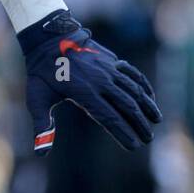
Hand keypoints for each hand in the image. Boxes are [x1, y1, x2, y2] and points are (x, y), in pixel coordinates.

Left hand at [18, 9, 161, 153]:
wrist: (49, 39)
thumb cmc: (42, 73)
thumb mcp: (36, 99)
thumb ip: (42, 126)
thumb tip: (40, 153)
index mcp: (85, 94)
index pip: (110, 118)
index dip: (123, 134)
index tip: (133, 146)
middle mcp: (101, 82)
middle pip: (127, 107)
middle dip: (139, 124)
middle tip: (148, 139)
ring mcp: (109, 70)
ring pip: (134, 90)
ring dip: (147, 106)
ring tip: (156, 121)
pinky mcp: (112, 61)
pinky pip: (133, 75)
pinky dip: (144, 86)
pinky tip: (150, 97)